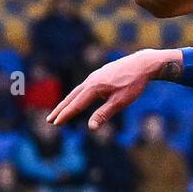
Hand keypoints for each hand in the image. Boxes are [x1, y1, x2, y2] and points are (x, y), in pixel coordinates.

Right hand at [46, 49, 178, 130]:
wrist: (143, 63)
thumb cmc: (133, 84)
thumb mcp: (120, 101)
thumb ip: (104, 114)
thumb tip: (91, 127)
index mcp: (94, 87)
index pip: (76, 104)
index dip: (66, 115)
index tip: (55, 124)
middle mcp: (91, 80)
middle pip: (72, 97)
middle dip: (61, 109)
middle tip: (49, 120)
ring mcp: (95, 76)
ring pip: (77, 91)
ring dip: (67, 101)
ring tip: (60, 112)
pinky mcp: (100, 74)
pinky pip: (84, 86)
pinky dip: (77, 94)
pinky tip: (78, 99)